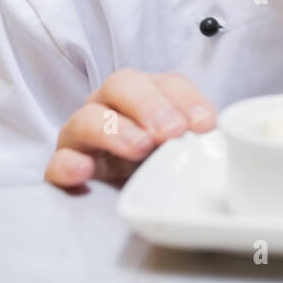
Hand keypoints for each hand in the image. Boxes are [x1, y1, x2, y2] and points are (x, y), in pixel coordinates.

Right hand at [46, 69, 216, 188]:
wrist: (127, 200)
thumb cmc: (159, 166)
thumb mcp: (184, 151)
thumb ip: (199, 142)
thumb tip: (224, 143)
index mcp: (148, 96)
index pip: (167, 83)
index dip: (187, 98)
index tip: (206, 124)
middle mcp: (112, 106)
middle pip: (123, 84)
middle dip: (150, 105)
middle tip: (172, 132)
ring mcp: (84, 134)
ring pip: (88, 118)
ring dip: (116, 130)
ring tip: (140, 148)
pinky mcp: (66, 165)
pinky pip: (59, 160)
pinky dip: (69, 164)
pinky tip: (85, 171)